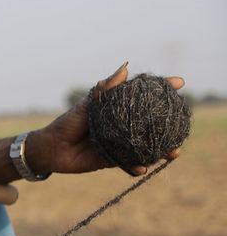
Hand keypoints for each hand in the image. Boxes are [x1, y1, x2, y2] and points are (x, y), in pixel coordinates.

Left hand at [26, 63, 184, 175]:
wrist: (51, 148)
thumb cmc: (68, 122)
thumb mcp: (87, 104)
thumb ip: (105, 90)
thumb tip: (126, 68)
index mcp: (119, 110)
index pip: (145, 99)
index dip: (163, 91)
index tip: (179, 83)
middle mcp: (123, 127)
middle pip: (152, 125)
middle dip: (170, 126)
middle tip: (183, 126)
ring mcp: (120, 144)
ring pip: (146, 147)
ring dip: (161, 151)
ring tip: (174, 152)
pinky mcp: (112, 161)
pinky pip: (128, 164)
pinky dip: (136, 166)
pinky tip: (142, 167)